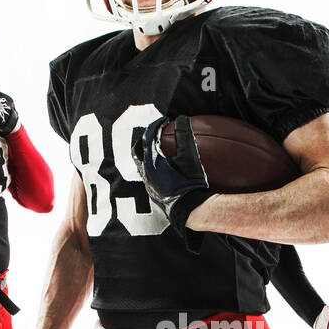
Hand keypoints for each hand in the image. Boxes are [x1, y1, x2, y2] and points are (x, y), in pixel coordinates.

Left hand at [132, 114, 211, 235]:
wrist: (190, 210)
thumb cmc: (190, 182)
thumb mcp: (190, 155)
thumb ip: (185, 134)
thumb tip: (182, 118)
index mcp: (150, 161)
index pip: (147, 137)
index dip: (156, 126)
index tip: (166, 121)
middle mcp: (145, 173)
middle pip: (138, 151)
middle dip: (144, 140)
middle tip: (154, 133)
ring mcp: (148, 185)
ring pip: (142, 165)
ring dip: (148, 154)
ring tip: (158, 149)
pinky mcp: (154, 194)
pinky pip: (149, 176)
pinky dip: (154, 167)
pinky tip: (166, 169)